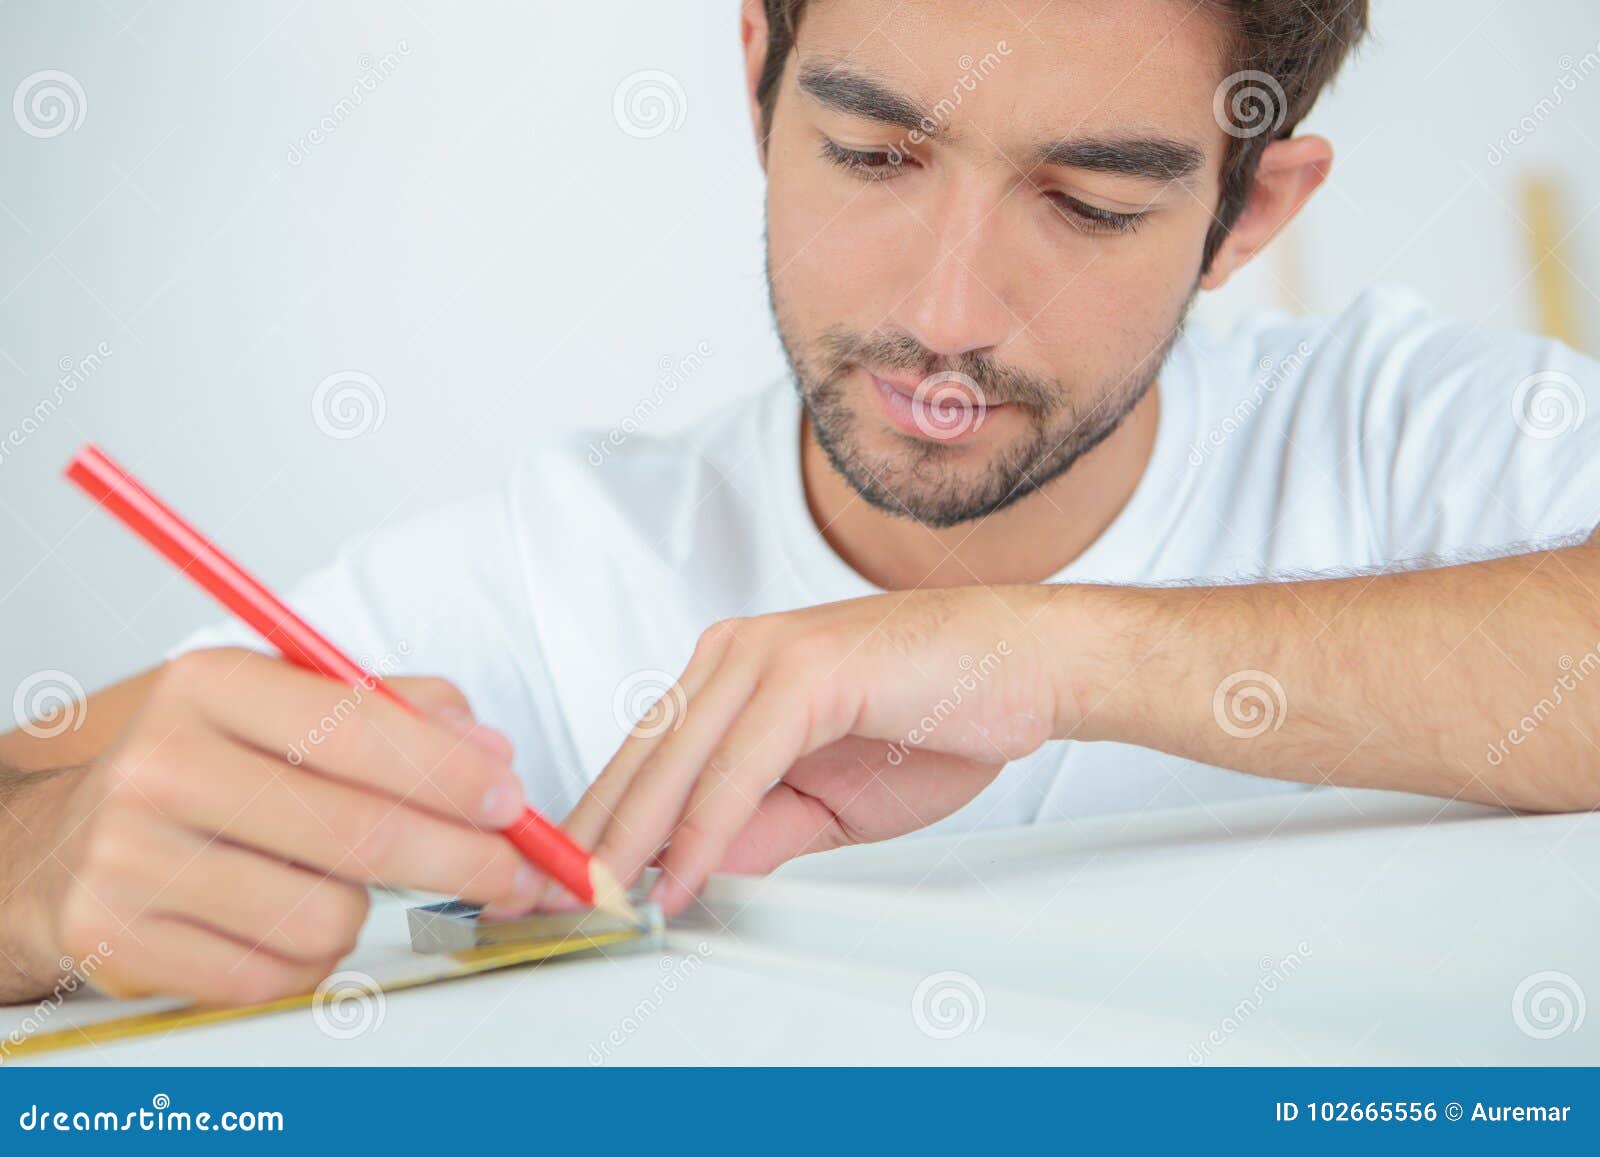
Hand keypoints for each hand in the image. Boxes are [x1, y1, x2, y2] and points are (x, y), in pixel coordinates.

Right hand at [23, 648, 541, 1004]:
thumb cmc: (205, 769)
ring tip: (336, 881)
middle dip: (463, 860)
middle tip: (515, 873)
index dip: (450, 773)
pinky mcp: (118, 940)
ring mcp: (130, 857)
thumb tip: (489, 750)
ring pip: (326, 915)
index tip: (511, 802)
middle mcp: (160, 763)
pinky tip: (287, 920)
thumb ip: (395, 711)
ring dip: (364, 910)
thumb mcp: (286, 704)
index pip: (356, 729)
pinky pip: (275, 974)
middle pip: (357, 832)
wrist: (62, 846)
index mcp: (209, 684)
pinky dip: (309, 960)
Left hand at [555, 585, 1075, 914]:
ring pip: (675, 763)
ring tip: (590, 904)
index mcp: (728, 675)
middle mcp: (732, 655)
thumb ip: (754, 829)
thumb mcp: (825, 801)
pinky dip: (702, 828)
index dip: (596, 830)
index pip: (641, 762)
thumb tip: (683, 874)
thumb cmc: (937, 718)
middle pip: (639, 761)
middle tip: (543, 906)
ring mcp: (766, 656)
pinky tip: (675, 877)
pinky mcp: (807, 671)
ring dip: (627, 842)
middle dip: (588, 841)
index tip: (559, 889)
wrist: (1029, 670)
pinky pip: (737, 765)